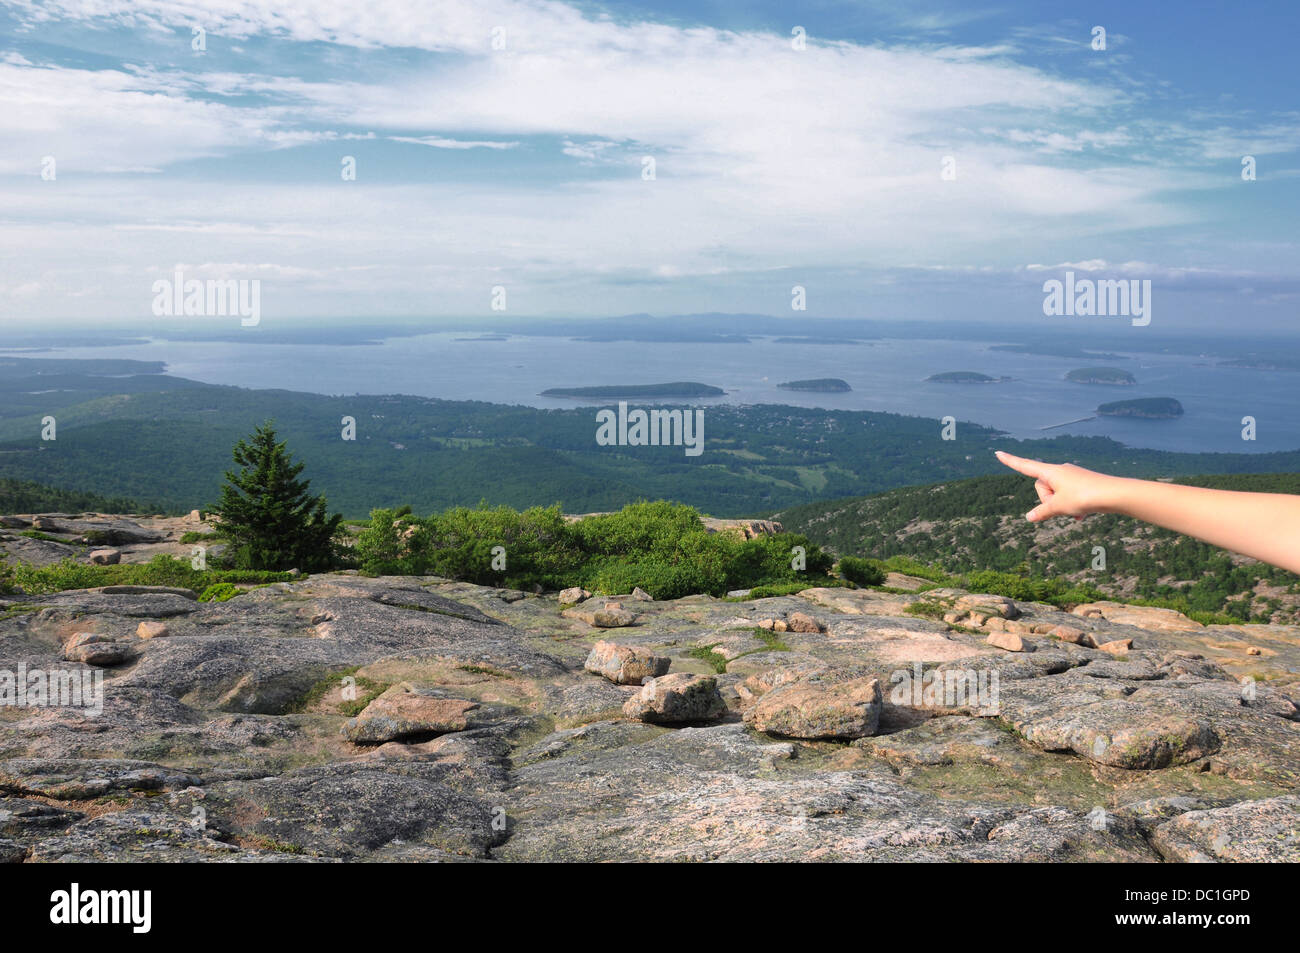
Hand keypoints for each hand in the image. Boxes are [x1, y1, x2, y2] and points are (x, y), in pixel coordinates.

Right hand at [994, 451, 1118, 521]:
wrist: (1114, 494)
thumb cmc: (1085, 497)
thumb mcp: (1059, 507)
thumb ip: (1042, 512)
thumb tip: (1029, 517)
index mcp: (1050, 471)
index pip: (1025, 466)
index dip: (1010, 461)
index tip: (998, 452)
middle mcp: (1059, 470)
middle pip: (1042, 487)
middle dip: (1047, 501)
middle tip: (1061, 508)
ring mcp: (1071, 476)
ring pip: (1056, 494)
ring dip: (1061, 506)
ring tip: (1075, 512)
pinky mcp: (1082, 483)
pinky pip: (1068, 495)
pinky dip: (1071, 506)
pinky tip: (1081, 516)